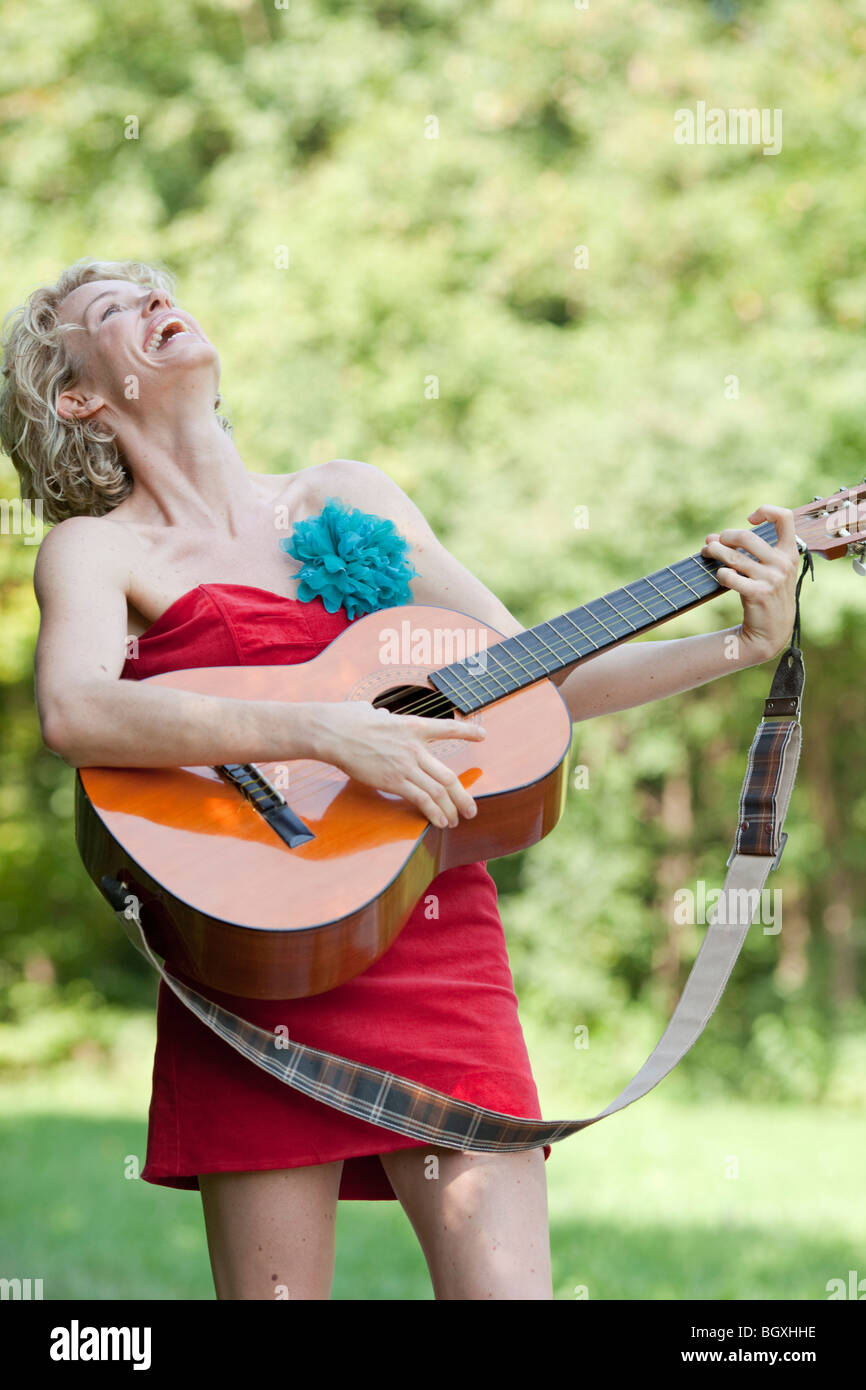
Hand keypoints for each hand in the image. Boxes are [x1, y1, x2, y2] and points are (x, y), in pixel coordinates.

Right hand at [309, 700, 484, 827]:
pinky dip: (434, 812)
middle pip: (448, 776)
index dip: (467, 731)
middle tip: (471, 810)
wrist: (335, 732)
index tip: (482, 735)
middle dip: (463, 796)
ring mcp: (406, 765)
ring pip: (438, 791)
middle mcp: (415, 747)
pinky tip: (440, 821)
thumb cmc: (348, 720)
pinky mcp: (393, 780)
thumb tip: (381, 714)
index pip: (447, 728)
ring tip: (456, 821)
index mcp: (413, 726)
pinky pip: (421, 800)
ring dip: (450, 809)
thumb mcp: (371, 712)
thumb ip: (383, 716)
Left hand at [701, 504, 799, 663]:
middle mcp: (783, 563)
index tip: (750, 519)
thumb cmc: (767, 595)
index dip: (766, 511)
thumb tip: (711, 538)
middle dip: (724, 537)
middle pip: (745, 536)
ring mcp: (772, 579)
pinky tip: (720, 576)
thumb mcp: (768, 571)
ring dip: (714, 552)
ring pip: (732, 556)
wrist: (772, 631)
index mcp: (789, 553)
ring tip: (705, 552)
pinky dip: (720, 574)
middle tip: (713, 543)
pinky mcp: (758, 593)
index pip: (785, 517)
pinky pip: (729, 575)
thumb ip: (745, 552)